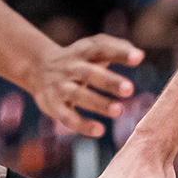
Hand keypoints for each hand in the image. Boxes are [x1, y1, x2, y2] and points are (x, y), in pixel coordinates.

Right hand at [25, 35, 145, 137]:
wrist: (37, 67)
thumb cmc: (78, 59)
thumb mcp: (92, 47)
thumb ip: (116, 47)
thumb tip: (140, 55)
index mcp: (84, 52)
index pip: (101, 48)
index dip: (120, 52)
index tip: (138, 57)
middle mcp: (72, 68)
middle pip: (90, 73)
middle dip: (109, 81)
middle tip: (129, 89)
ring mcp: (62, 87)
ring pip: (79, 95)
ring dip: (98, 103)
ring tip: (118, 110)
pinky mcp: (54, 105)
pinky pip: (68, 117)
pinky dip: (82, 125)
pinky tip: (100, 130)